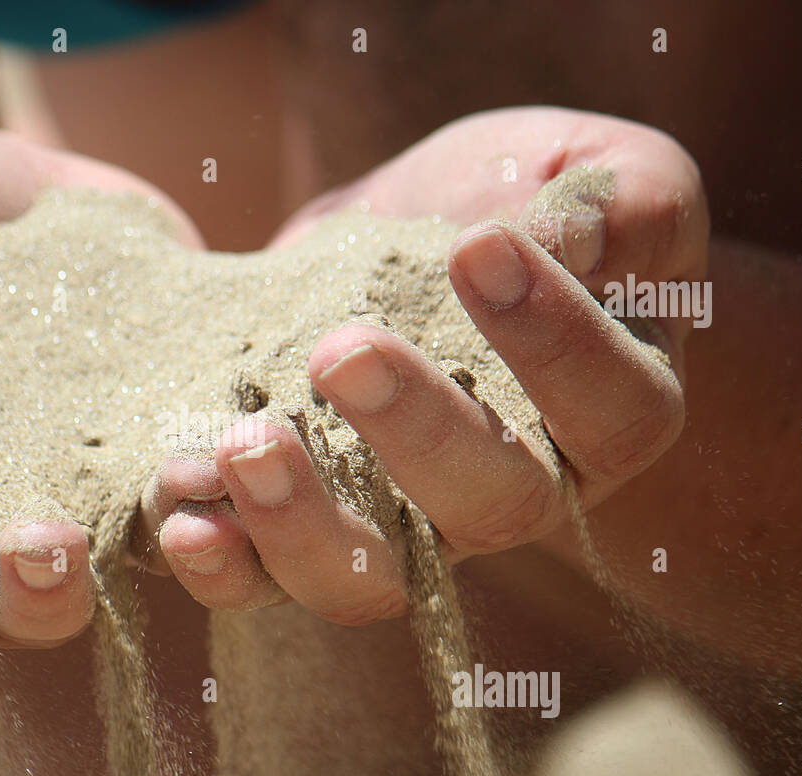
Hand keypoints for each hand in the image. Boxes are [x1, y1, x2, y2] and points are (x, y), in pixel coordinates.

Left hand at [140, 106, 706, 623]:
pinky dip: (221, 560)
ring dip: (300, 524)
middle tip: (343, 352)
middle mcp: (510, 496)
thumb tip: (573, 240)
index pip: (611, 410)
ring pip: (369, 578)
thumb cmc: (514, 201)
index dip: (556, 342)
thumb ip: (622, 201)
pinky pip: (265, 581)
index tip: (479, 246)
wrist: (402, 232)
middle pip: (487, 506)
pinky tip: (179, 514)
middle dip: (414, 434)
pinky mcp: (304, 529)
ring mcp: (403, 531)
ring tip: (243, 445)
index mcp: (605, 418)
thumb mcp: (595, 170)